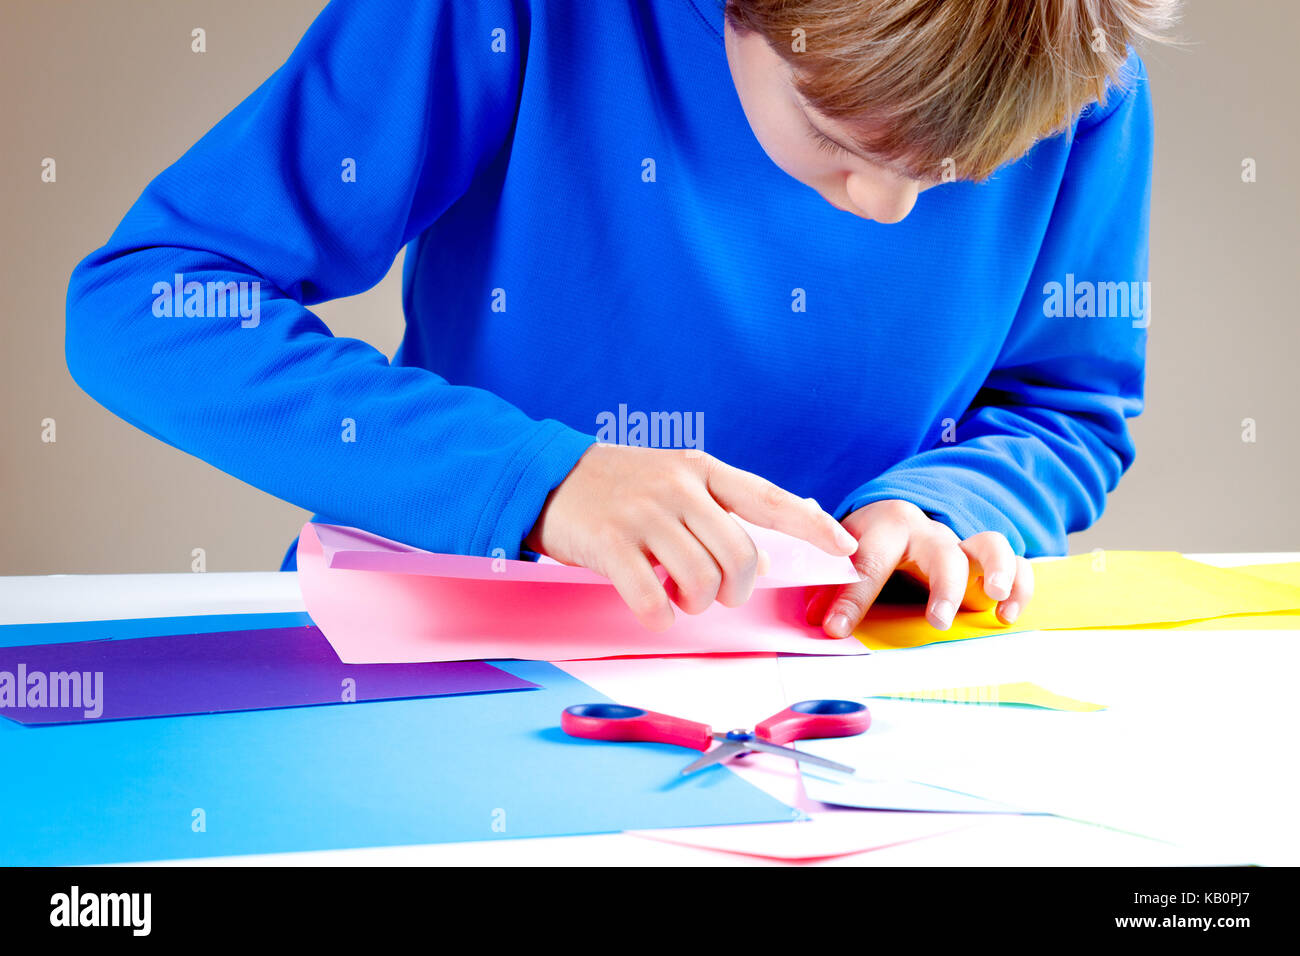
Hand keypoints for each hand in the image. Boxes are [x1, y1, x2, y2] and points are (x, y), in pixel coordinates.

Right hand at [525, 444, 858, 630]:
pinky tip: (654, 609)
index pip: (769, 498)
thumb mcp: (676, 477)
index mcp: (701, 470)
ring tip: (681, 598)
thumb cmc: (620, 485)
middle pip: (740, 555)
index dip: (811, 527)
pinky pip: (652, 597)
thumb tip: (776, 543)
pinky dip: (660, 615)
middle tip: (719, 595)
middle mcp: (678, 488)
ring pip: (701, 579)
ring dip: (698, 602)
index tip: (847, 550)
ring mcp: (644, 514)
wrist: (546, 475)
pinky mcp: (610, 543)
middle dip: (738, 590)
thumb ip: (724, 505)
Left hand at [805, 499, 1033, 636]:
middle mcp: (928, 531)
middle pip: (940, 550)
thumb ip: (828, 578)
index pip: (867, 562)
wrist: (896, 517)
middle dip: (942, 584)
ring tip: (998, 601)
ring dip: (998, 570)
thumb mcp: (841, 553)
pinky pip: (1018, 563)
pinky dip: (1022, 585)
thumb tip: (807, 611)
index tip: (835, 628)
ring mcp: (961, 544)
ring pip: (990, 545)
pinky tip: (1009, 614)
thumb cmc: (866, 544)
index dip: (851, 597)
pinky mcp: (987, 561)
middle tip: (938, 620)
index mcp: (885, 526)